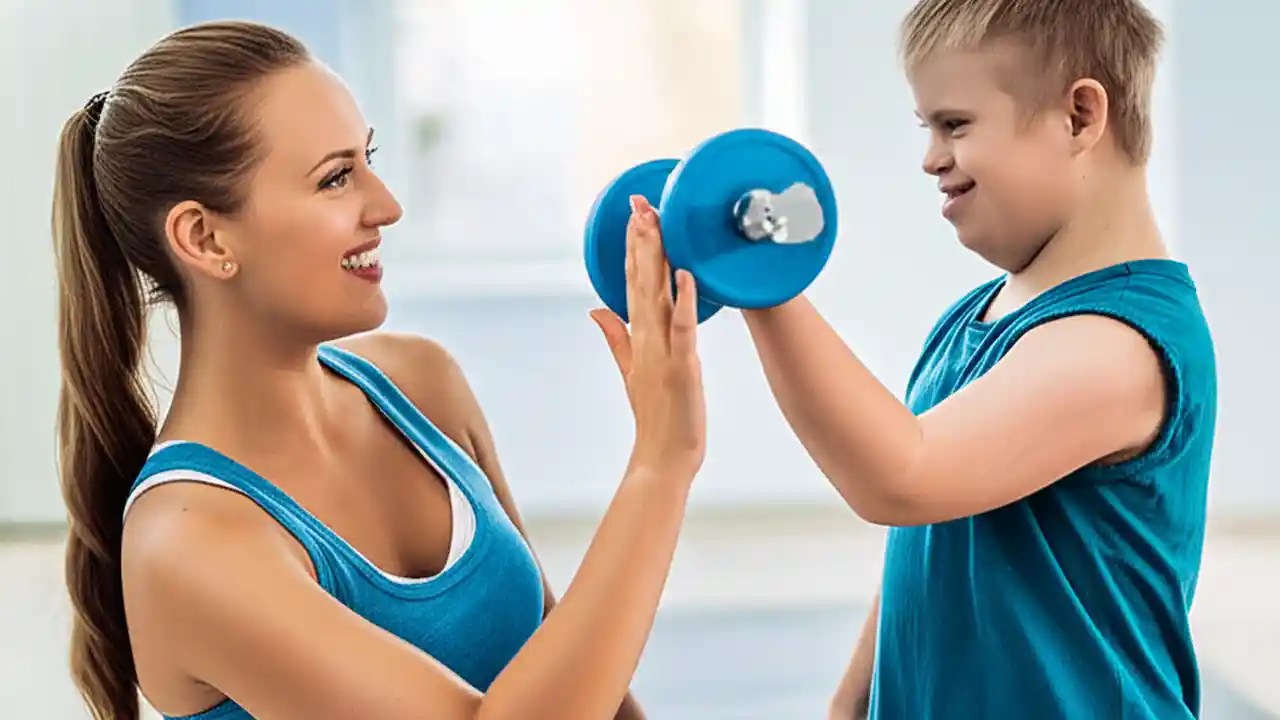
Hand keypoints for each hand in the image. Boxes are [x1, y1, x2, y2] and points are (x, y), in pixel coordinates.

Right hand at [591, 195, 705, 480]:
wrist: (664, 456)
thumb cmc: (656, 416)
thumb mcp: (630, 370)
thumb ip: (615, 337)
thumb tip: (596, 310)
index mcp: (638, 336)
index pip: (632, 281)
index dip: (633, 247)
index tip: (635, 214)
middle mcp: (647, 337)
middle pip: (641, 280)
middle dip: (641, 240)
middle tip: (641, 203)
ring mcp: (663, 350)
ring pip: (657, 295)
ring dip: (655, 258)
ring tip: (654, 223)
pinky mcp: (682, 365)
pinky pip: (683, 328)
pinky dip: (683, 300)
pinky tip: (684, 274)